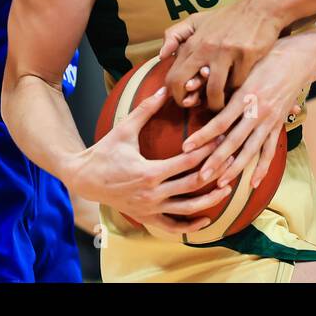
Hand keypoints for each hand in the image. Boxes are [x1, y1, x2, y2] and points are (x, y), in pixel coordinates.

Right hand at [68, 87, 229, 235]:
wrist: (83, 178)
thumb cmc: (104, 152)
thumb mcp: (124, 129)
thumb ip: (145, 109)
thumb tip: (164, 89)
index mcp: (149, 171)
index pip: (187, 161)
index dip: (207, 150)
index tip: (221, 139)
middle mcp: (152, 193)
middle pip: (193, 185)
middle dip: (215, 172)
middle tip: (231, 160)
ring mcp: (150, 208)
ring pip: (187, 209)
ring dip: (209, 200)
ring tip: (227, 189)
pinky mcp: (146, 217)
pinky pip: (172, 226)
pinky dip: (190, 225)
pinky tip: (205, 219)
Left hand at [160, 0, 284, 109]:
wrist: (261, 7)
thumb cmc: (229, 18)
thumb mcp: (198, 20)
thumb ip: (175, 34)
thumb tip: (161, 55)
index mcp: (193, 42)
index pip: (173, 76)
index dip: (176, 94)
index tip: (186, 99)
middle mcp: (205, 47)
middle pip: (185, 84)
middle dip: (190, 102)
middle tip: (199, 107)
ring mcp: (226, 52)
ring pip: (214, 90)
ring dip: (216, 103)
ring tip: (221, 104)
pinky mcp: (246, 55)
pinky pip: (238, 82)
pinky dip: (237, 89)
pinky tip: (238, 87)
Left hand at [182, 42, 311, 190]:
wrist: (299, 58)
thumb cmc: (266, 57)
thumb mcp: (243, 67)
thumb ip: (225, 84)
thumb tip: (200, 93)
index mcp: (245, 96)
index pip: (220, 122)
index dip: (203, 136)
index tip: (186, 147)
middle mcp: (258, 111)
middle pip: (234, 141)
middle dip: (216, 161)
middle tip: (200, 176)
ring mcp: (270, 121)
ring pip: (251, 150)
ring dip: (236, 169)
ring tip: (220, 184)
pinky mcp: (278, 125)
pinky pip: (270, 150)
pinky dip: (262, 167)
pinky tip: (253, 184)